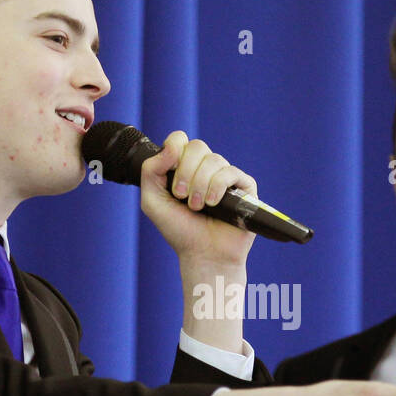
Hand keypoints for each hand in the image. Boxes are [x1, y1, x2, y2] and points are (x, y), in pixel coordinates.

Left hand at [140, 130, 257, 269]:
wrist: (203, 254)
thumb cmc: (179, 230)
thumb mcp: (152, 200)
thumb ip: (151, 169)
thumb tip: (174, 145)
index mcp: (185, 168)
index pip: (181, 141)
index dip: (174, 153)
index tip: (170, 180)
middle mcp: (206, 169)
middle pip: (197, 146)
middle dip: (185, 171)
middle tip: (181, 196)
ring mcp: (226, 177)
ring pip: (214, 160)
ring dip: (200, 184)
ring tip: (197, 207)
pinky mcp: (244, 187)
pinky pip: (231, 172)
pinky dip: (217, 186)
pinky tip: (212, 204)